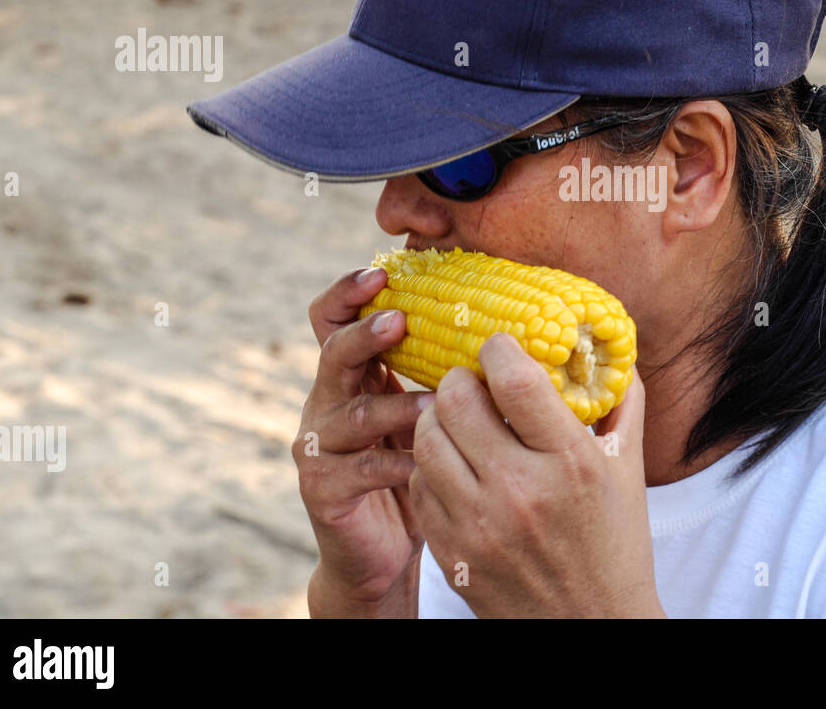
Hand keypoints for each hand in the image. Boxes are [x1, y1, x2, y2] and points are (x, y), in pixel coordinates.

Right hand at [294, 266, 433, 616]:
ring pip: (352, 414)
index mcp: (353, 376)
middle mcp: (327, 403)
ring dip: (396, 405)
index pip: (334, 320)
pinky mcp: (323, 488)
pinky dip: (397, 462)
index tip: (382, 273)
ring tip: (435, 404)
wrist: (382, 553)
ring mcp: (320, 446)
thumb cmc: (417, 470)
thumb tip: (505, 325)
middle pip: (333, 353)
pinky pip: (361, 469)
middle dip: (365, 333)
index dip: (350, 293)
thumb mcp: (427, 415)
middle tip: (399, 320)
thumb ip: (442, 373)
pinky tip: (426, 462)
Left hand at [409, 332, 662, 617]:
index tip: (501, 347)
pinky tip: (456, 465)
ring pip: (427, 438)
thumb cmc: (614, 543)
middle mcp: (521, 491)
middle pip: (457, 401)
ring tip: (460, 421)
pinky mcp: (451, 551)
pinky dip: (432, 464)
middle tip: (475, 383)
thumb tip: (611, 345)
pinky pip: (420, 483)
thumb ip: (620, 401)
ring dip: (439, 418)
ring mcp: (479, 524)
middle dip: (462, 380)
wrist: (591, 627)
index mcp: (571, 463)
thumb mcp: (628, 469)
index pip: (514, 380)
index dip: (499, 349)